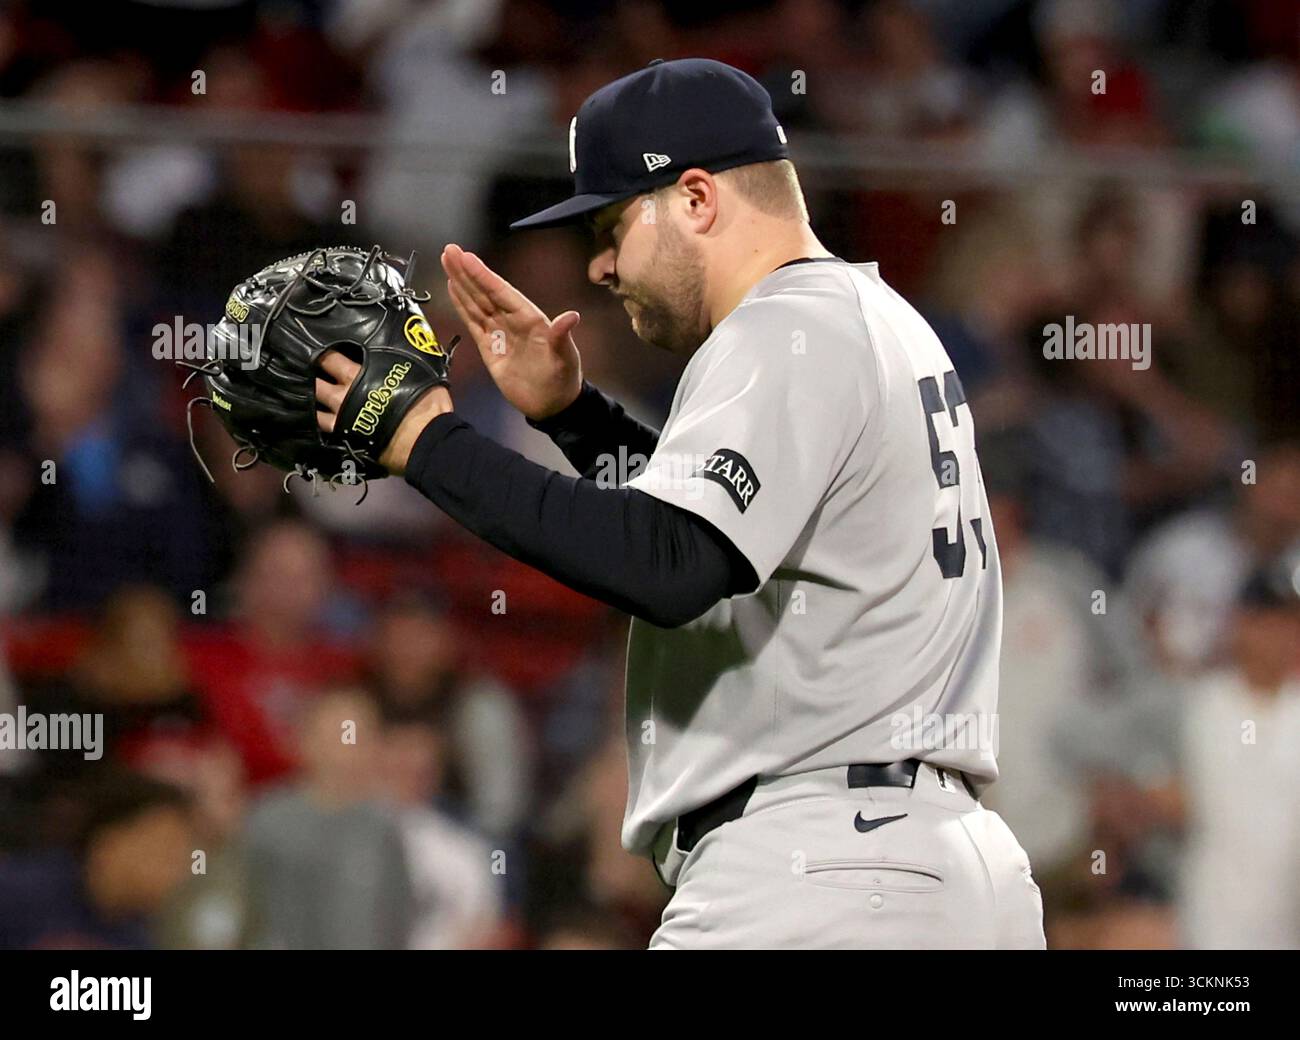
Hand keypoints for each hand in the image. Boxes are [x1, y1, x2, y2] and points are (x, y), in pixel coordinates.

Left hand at [315, 349, 452, 476]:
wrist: (426, 439)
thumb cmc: (426, 404)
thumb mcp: (419, 370)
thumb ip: (404, 359)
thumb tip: (409, 345)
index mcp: (360, 374)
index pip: (331, 358)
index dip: (321, 352)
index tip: (315, 347)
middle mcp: (345, 394)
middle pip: (317, 382)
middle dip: (310, 375)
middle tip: (304, 370)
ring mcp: (343, 418)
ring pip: (315, 408)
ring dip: (309, 401)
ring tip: (303, 397)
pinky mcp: (347, 438)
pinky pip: (326, 430)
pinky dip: (320, 425)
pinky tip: (316, 422)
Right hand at [441, 243, 581, 420]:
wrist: (552, 405)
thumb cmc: (562, 379)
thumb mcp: (565, 358)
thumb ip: (561, 337)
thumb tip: (571, 316)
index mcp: (530, 318)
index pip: (502, 292)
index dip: (483, 276)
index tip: (467, 257)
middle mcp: (512, 320)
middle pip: (485, 292)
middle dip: (467, 272)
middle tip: (449, 250)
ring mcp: (499, 332)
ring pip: (476, 303)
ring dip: (461, 284)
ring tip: (447, 262)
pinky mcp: (489, 347)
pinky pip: (473, 322)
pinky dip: (462, 306)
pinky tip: (453, 290)